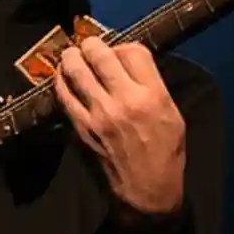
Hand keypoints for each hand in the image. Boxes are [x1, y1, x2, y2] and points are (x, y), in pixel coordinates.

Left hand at [53, 37, 185, 222]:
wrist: (147, 190)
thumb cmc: (165, 152)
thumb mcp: (172, 113)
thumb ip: (152, 85)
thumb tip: (128, 63)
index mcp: (152, 95)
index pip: (132, 51)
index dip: (123, 46)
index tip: (120, 51)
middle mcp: (125, 100)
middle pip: (100, 54)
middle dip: (92, 43)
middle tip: (89, 44)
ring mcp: (99, 113)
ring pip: (76, 70)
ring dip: (72, 57)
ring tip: (72, 54)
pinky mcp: (82, 127)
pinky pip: (64, 95)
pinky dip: (61, 81)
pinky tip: (63, 76)